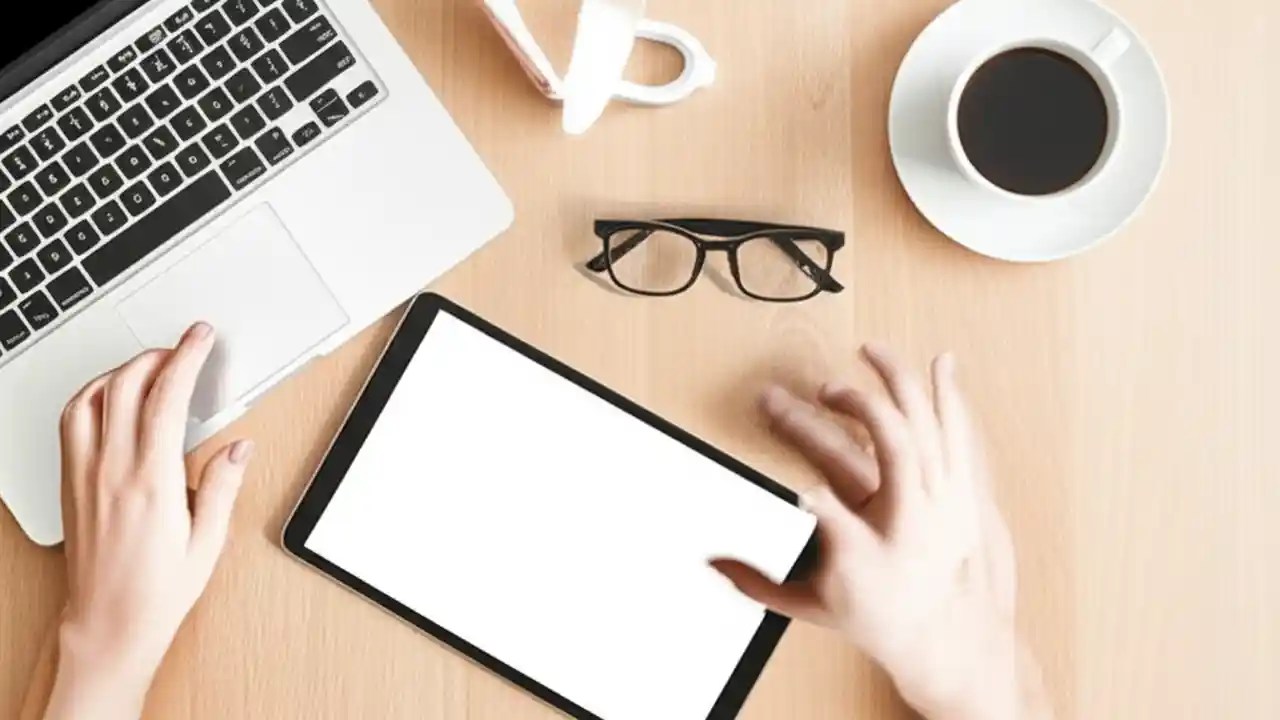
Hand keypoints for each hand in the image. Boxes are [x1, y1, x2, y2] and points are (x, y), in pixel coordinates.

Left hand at [43, 323, 252, 719]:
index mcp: (152, 483)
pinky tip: (109, 397)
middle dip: (157, 355)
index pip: (167, 399)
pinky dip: (91, 394)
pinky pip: (71, 421)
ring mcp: (84, 475)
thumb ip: (223, 488)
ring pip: (91, 397)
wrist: (107, 623)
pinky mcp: (68, 483)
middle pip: (126, 386)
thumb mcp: (208, 543)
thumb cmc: (156, 591)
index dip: (186, 357)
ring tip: (148, 366)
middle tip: (182, 347)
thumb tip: (238, 448)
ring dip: (120, 370)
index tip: (200, 338)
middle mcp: (112, 472)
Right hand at [712, 345, 1051, 719]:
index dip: (814, 503)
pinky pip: (957, 431)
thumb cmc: (880, 617)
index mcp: (871, 552)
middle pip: (887, 446)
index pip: (836, 521)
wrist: (944, 632)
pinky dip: (949, 395)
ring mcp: (941, 500)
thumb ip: (760, 583)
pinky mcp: (957, 487)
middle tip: (810, 391)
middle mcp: (913, 519)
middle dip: (845, 408)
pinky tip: (941, 366)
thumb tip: (715, 563)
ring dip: (898, 383)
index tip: (794, 487)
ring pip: (927, 426)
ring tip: (873, 351)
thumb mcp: (813, 606)